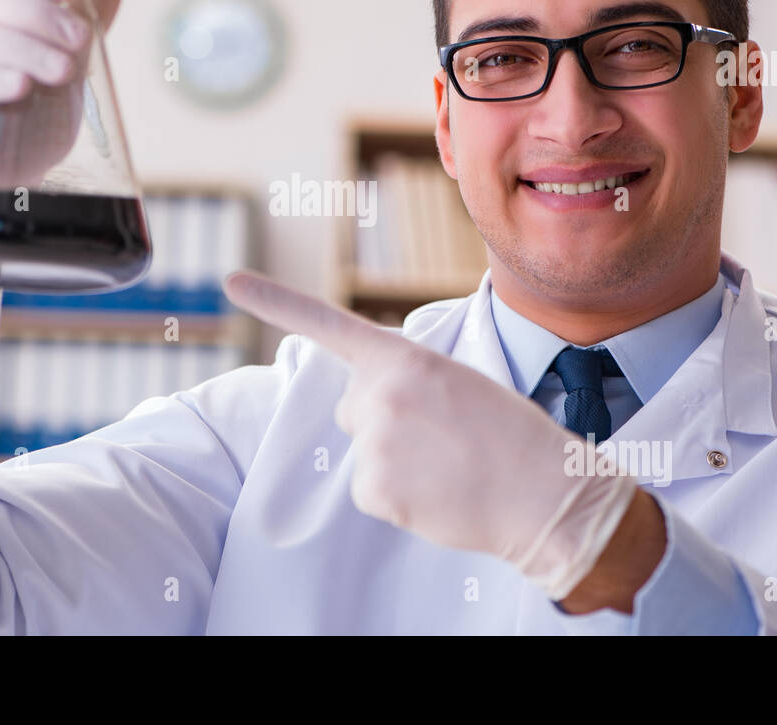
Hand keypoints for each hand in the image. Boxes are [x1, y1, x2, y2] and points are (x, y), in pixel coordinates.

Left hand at [222, 270, 640, 600]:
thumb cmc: (509, 433)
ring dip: (397, 459)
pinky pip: (372, 490)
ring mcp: (374, 444)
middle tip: (441, 432)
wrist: (546, 494)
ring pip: (364, 450)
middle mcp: (379, 395)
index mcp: (403, 358)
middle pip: (354, 407)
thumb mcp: (457, 382)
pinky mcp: (375, 491)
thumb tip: (360, 408)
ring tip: (449, 463)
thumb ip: (402, 380)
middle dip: (384, 418)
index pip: (328, 323)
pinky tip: (439, 492)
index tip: (230, 279)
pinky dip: (400, 496)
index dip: (275, 300)